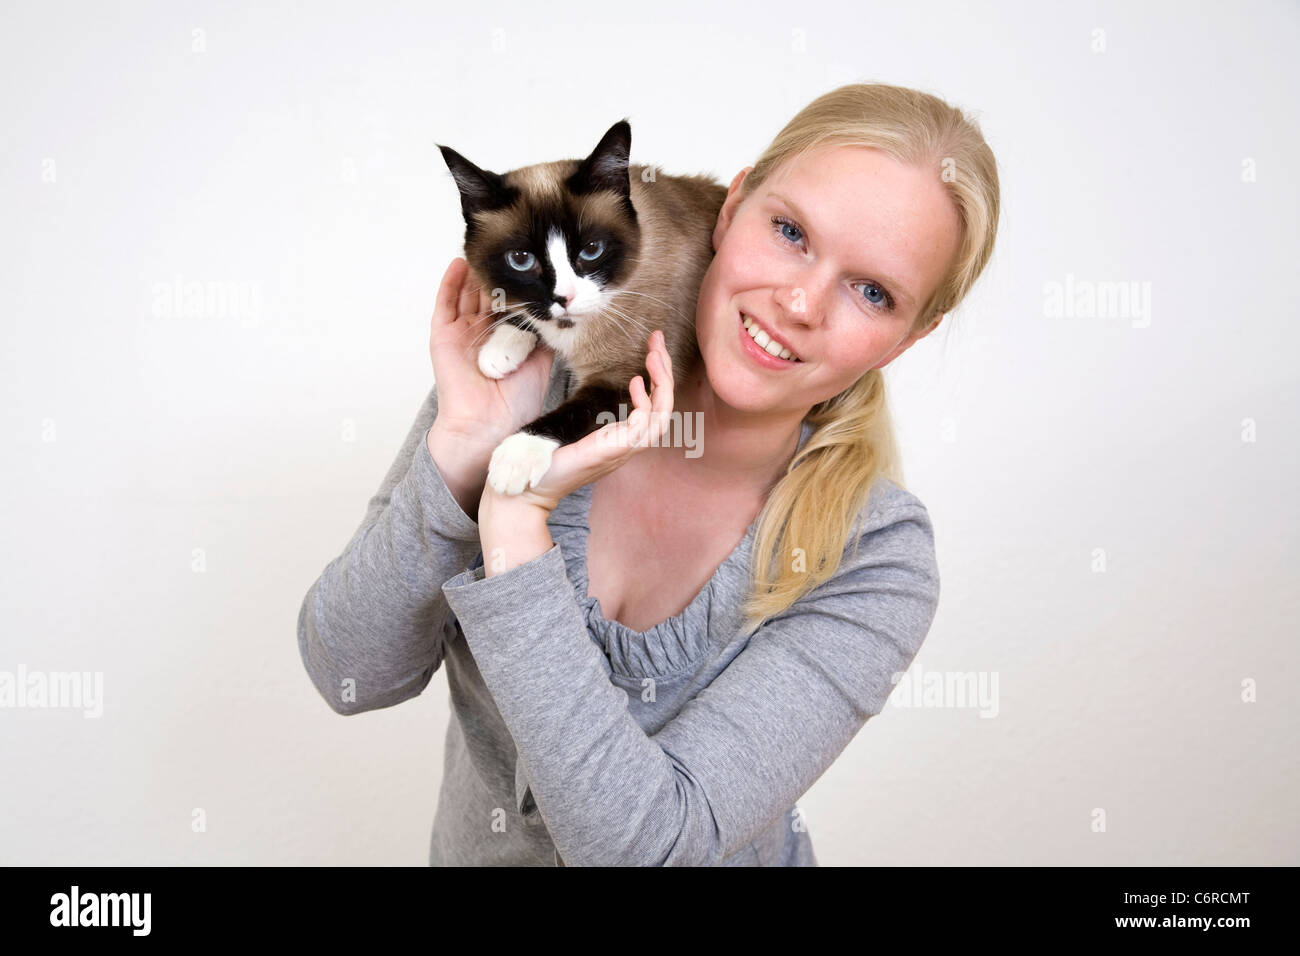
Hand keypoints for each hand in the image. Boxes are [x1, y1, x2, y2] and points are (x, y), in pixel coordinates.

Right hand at [428, 257, 554, 454]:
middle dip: (500, 271)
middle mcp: (483, 331)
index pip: (511, 300)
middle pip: (488, 292)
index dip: (522, 282)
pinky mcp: (443, 335)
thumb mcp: (540, 360)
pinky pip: (444, 304)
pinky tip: (459, 264)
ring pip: (467, 293)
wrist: (491, 424)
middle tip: (513, 250)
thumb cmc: (517, 401)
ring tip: (486, 248)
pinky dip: (450, 283)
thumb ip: (548, 334)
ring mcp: (462, 331)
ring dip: (476, 271)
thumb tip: (563, 307)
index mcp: (506, 337)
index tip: (535, 262)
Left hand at [480, 329, 673, 520]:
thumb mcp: (575, 428)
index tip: (652, 349)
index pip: (655, 407)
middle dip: (665, 371)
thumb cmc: (550, 459)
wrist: (532, 486)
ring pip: (662, 416)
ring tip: (655, 356)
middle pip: (665, 407)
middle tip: (658, 341)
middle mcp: (630, 445)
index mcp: (624, 439)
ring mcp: (624, 449)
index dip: (658, 377)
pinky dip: (644, 402)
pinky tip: (635, 382)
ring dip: (662, 383)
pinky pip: (642, 424)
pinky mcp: (615, 449)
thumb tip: (591, 387)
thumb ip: (590, 413)